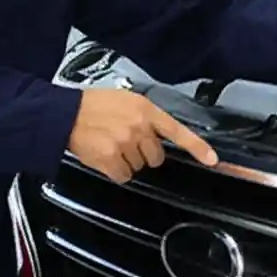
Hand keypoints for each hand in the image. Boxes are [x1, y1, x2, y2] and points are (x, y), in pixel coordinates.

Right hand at [68, 89, 218, 183]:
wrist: (64, 115)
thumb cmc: (93, 105)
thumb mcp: (124, 100)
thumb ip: (144, 116)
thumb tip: (157, 136)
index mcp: (145, 109)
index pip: (177, 131)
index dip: (197, 147)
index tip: (212, 160)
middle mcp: (139, 127)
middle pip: (156, 156)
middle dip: (143, 153)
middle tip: (124, 141)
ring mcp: (125, 144)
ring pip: (138, 167)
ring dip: (126, 161)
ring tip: (109, 145)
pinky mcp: (111, 159)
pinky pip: (123, 176)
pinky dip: (114, 171)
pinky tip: (103, 157)